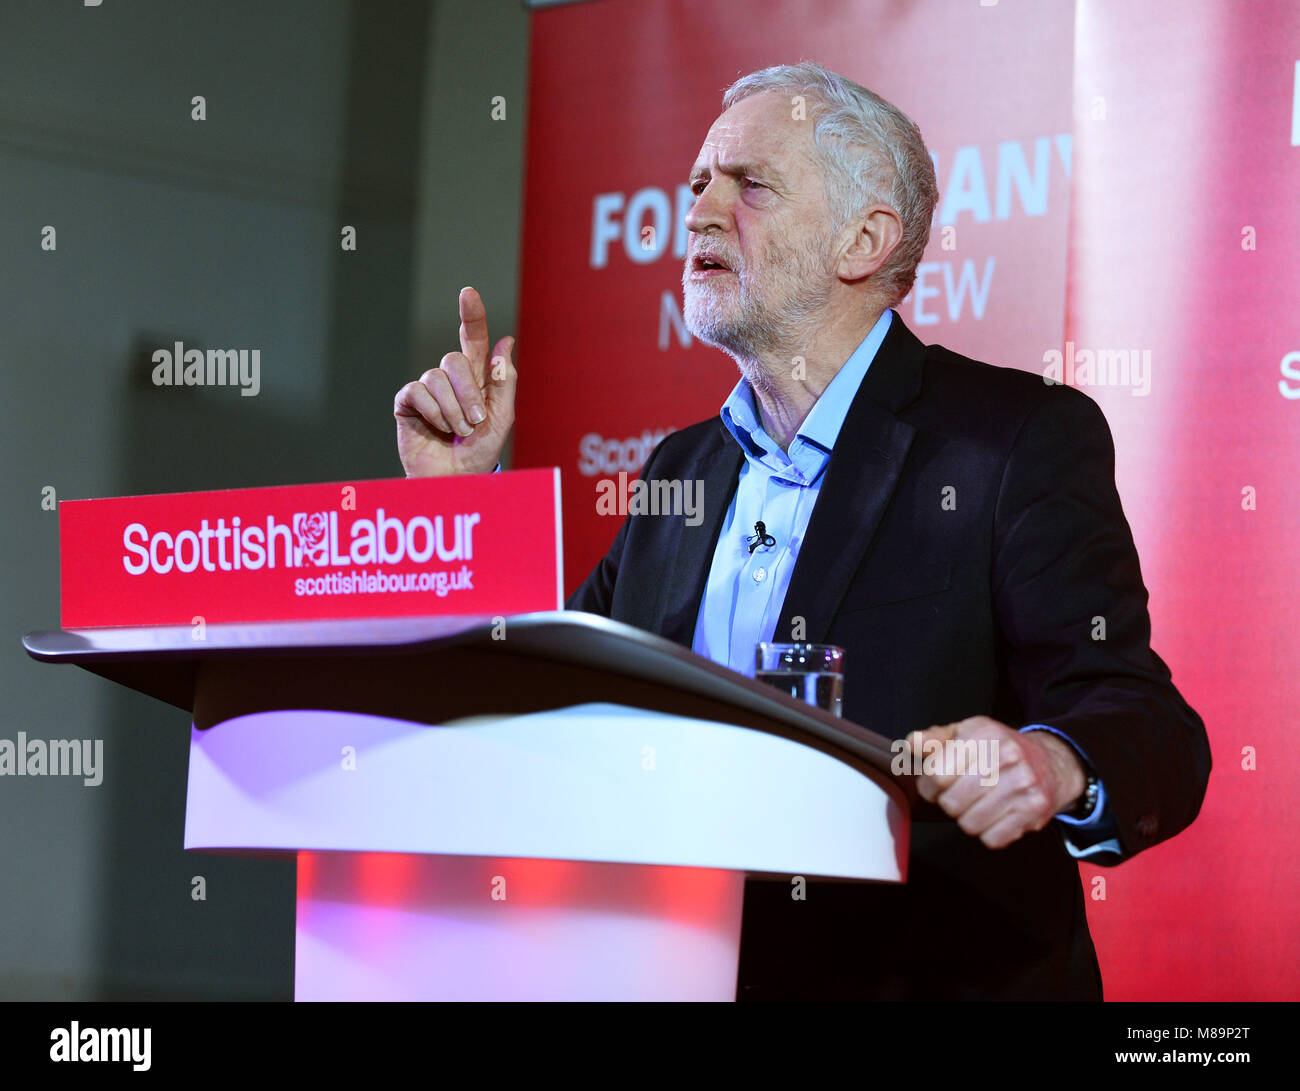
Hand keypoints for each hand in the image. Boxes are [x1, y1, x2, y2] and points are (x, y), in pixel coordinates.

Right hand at [394, 286, 516, 476]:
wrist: (456, 479)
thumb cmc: (481, 451)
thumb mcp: (502, 417)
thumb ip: (504, 380)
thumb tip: (507, 341)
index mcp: (477, 378)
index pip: (473, 339)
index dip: (471, 315)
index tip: (468, 293)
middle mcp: (451, 379)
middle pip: (455, 360)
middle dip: (468, 393)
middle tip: (475, 423)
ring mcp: (428, 389)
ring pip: (436, 378)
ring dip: (452, 410)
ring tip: (458, 432)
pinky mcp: (408, 403)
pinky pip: (417, 392)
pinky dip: (433, 413)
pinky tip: (437, 428)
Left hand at [905, 715, 1086, 849]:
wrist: (1049, 763)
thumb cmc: (998, 750)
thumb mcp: (965, 733)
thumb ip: (935, 739)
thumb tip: (913, 743)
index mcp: (984, 734)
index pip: (937, 774)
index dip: (929, 785)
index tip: (936, 784)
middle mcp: (1007, 756)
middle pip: (952, 803)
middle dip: (948, 803)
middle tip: (959, 794)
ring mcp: (1024, 784)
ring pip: (970, 824)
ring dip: (968, 818)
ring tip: (978, 803)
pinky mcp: (1035, 810)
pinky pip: (993, 839)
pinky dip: (989, 832)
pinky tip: (995, 814)